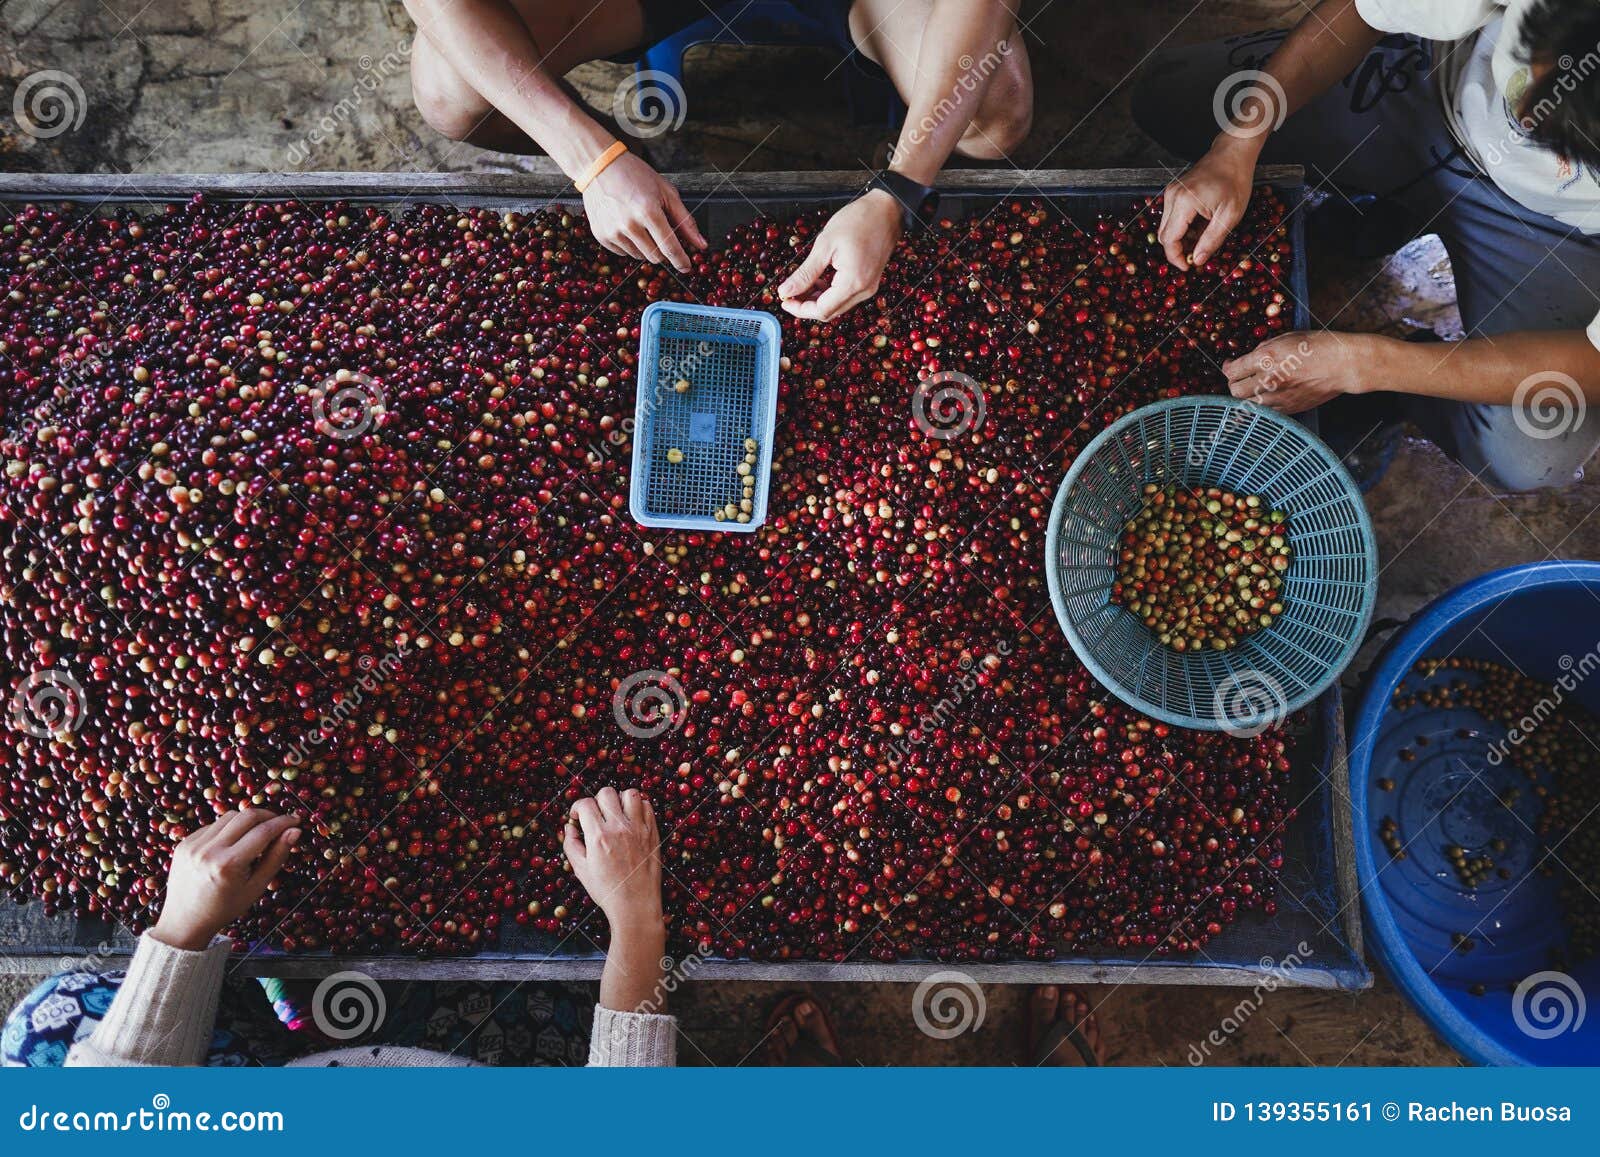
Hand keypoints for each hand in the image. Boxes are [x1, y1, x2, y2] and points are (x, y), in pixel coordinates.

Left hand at [151, 810, 301, 949]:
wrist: (185, 920)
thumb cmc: (225, 907)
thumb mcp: (256, 887)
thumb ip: (276, 857)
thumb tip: (294, 831)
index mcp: (229, 865)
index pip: (263, 831)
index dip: (283, 822)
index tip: (295, 820)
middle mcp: (209, 850)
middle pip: (246, 816)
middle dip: (268, 815)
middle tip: (279, 823)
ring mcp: (193, 845)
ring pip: (229, 817)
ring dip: (247, 820)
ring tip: (256, 833)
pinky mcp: (184, 843)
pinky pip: (213, 826)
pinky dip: (228, 828)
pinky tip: (233, 842)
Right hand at [565, 787, 662, 938]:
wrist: (636, 905)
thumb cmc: (607, 890)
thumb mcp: (581, 870)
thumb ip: (571, 845)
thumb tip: (569, 827)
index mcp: (599, 837)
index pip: (585, 804)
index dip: (577, 807)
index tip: (577, 816)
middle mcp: (620, 828)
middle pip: (607, 793)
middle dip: (597, 800)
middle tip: (596, 814)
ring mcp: (639, 828)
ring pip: (631, 793)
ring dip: (620, 799)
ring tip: (616, 812)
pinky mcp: (653, 832)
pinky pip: (648, 806)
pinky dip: (639, 806)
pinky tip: (632, 818)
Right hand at [582, 152, 706, 273]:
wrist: (599, 166)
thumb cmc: (635, 175)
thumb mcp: (666, 193)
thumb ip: (685, 221)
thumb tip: (701, 244)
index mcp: (648, 211)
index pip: (670, 247)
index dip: (681, 260)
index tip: (686, 267)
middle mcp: (629, 224)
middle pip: (655, 257)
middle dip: (663, 250)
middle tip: (660, 233)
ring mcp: (613, 231)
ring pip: (640, 256)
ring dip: (646, 247)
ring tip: (640, 224)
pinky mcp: (601, 236)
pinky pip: (623, 252)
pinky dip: (630, 244)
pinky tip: (626, 225)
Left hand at [778, 190, 902, 321]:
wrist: (887, 209)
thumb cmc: (858, 220)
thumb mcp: (825, 245)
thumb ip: (805, 273)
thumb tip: (786, 291)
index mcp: (853, 283)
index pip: (822, 310)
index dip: (800, 309)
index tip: (784, 299)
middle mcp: (864, 291)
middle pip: (830, 312)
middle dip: (806, 305)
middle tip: (789, 291)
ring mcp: (869, 287)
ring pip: (838, 305)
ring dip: (818, 299)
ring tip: (803, 283)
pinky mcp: (870, 281)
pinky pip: (846, 296)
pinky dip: (830, 292)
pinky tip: (819, 280)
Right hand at [1158, 135, 1259, 269]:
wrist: (1232, 154)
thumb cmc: (1235, 181)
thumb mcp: (1229, 216)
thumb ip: (1212, 240)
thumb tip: (1198, 260)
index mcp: (1185, 202)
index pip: (1169, 239)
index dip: (1176, 258)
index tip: (1189, 267)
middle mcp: (1172, 197)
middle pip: (1163, 235)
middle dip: (1178, 250)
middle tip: (1198, 254)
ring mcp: (1170, 193)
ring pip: (1166, 228)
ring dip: (1181, 238)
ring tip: (1204, 235)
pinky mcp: (1173, 192)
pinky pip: (1171, 217)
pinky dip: (1183, 227)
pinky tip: (1200, 224)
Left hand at [1222, 331, 1373, 413]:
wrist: (1343, 365)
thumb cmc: (1318, 346)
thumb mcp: (1287, 337)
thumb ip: (1264, 348)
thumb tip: (1250, 356)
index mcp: (1266, 358)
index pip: (1232, 371)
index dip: (1227, 367)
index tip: (1230, 364)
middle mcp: (1269, 380)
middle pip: (1234, 391)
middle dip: (1233, 383)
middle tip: (1239, 377)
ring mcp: (1279, 397)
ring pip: (1248, 405)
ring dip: (1247, 396)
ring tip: (1253, 388)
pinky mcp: (1289, 408)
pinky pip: (1266, 412)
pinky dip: (1262, 405)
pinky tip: (1268, 396)